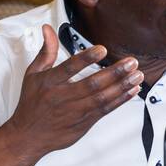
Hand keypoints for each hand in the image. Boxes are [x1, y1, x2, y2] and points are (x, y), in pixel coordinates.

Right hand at [2, 24, 142, 159]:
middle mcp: (63, 97)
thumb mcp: (33, 74)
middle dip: (114, 73)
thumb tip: (48, 29)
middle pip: (92, 84)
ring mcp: (75, 111)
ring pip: (102, 98)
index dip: (86, 58)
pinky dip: (120, 100)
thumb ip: (46, 51)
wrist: (28, 136)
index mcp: (49, 82)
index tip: (102, 49)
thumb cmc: (32, 103)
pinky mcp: (84, 123)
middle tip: (131, 62)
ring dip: (122, 86)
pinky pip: (105, 110)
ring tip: (137, 75)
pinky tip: (132, 90)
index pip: (69, 67)